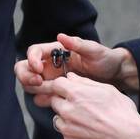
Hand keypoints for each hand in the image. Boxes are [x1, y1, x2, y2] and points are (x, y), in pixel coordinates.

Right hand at [15, 33, 137, 106]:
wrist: (114, 77)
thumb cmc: (105, 59)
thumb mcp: (93, 50)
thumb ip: (77, 44)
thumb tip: (60, 36)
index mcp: (55, 51)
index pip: (34, 52)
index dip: (31, 59)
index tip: (38, 68)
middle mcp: (49, 65)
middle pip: (25, 68)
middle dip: (26, 75)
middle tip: (38, 83)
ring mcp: (51, 79)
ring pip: (30, 84)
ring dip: (34, 89)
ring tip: (49, 93)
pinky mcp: (56, 93)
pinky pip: (42, 97)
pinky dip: (43, 99)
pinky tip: (53, 102)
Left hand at [47, 74, 139, 138]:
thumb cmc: (122, 114)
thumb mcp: (107, 90)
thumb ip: (85, 82)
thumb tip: (71, 77)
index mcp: (76, 94)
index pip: (56, 84)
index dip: (61, 86)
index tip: (66, 90)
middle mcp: (68, 110)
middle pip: (55, 101)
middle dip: (65, 102)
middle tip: (81, 107)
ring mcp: (67, 128)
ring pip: (58, 119)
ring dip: (67, 119)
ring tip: (87, 122)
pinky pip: (65, 135)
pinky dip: (73, 134)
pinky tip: (88, 133)